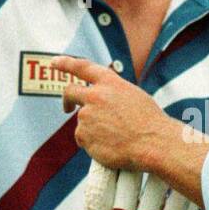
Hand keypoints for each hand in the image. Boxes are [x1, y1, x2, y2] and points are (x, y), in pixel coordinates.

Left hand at [54, 56, 173, 170]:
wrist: (153, 143)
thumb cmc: (150, 122)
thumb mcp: (134, 96)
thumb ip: (113, 94)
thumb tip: (102, 102)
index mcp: (110, 83)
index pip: (82, 67)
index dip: (66, 63)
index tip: (55, 63)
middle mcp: (95, 96)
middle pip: (70, 93)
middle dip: (67, 100)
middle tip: (67, 108)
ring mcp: (87, 116)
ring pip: (82, 123)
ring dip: (93, 130)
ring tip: (115, 138)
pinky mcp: (84, 135)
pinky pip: (84, 140)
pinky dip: (94, 144)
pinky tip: (110, 147)